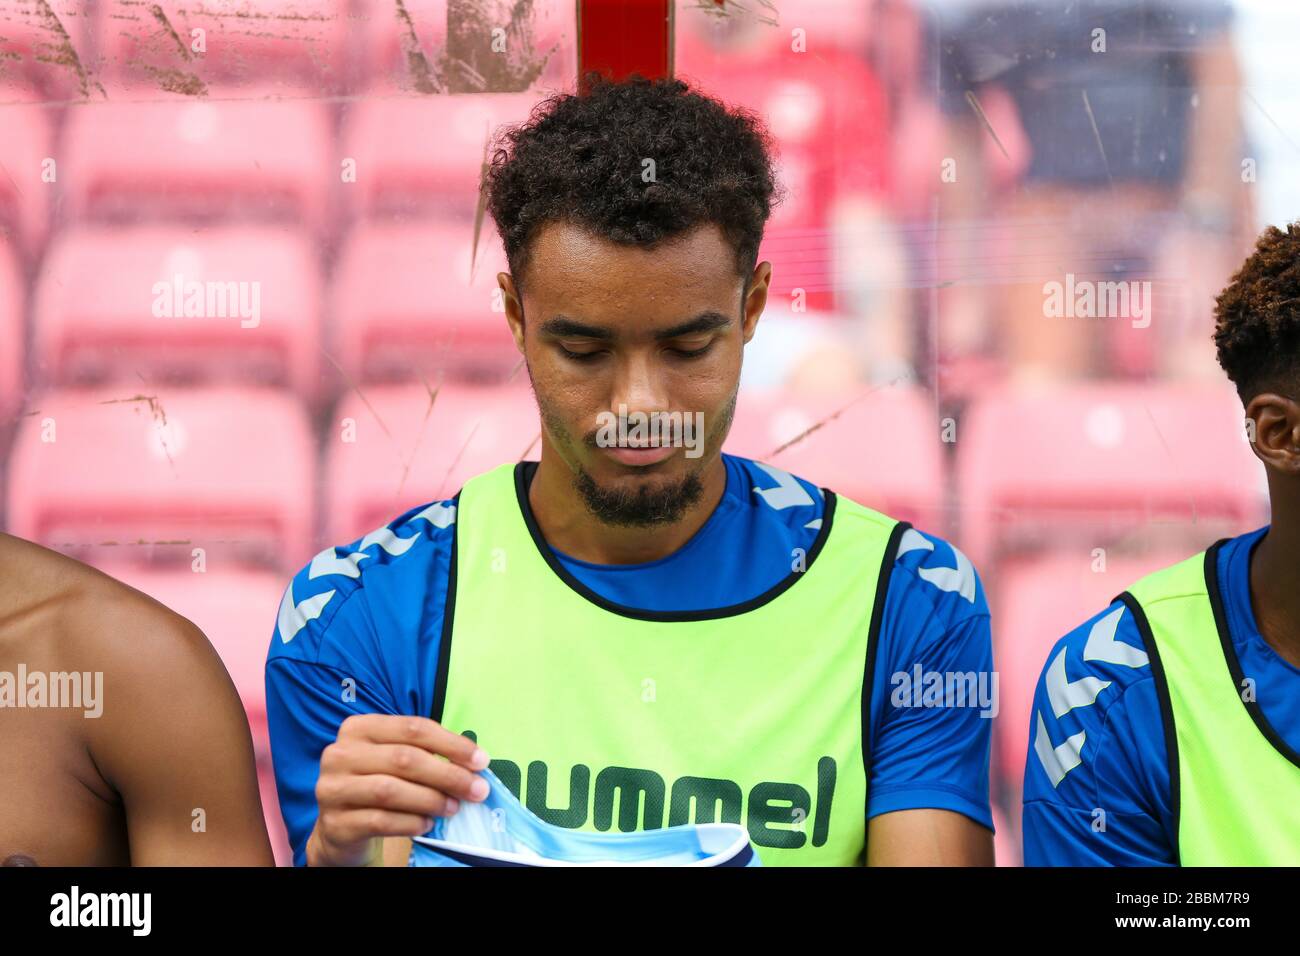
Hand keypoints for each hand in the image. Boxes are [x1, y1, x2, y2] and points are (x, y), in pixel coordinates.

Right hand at [307, 715, 489, 866]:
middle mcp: (339, 754)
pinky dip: (411, 822)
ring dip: (431, 800)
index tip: (481, 760)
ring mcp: (332, 789)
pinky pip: (380, 821)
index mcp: (358, 728)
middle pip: (404, 759)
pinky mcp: (335, 823)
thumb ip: (426, 753)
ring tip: (454, 807)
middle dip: (448, 775)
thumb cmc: (377, 783)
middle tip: (477, 790)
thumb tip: (474, 763)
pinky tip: (428, 824)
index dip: (451, 743)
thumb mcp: (394, 759)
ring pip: (390, 790)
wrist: (341, 827)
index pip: (412, 728)